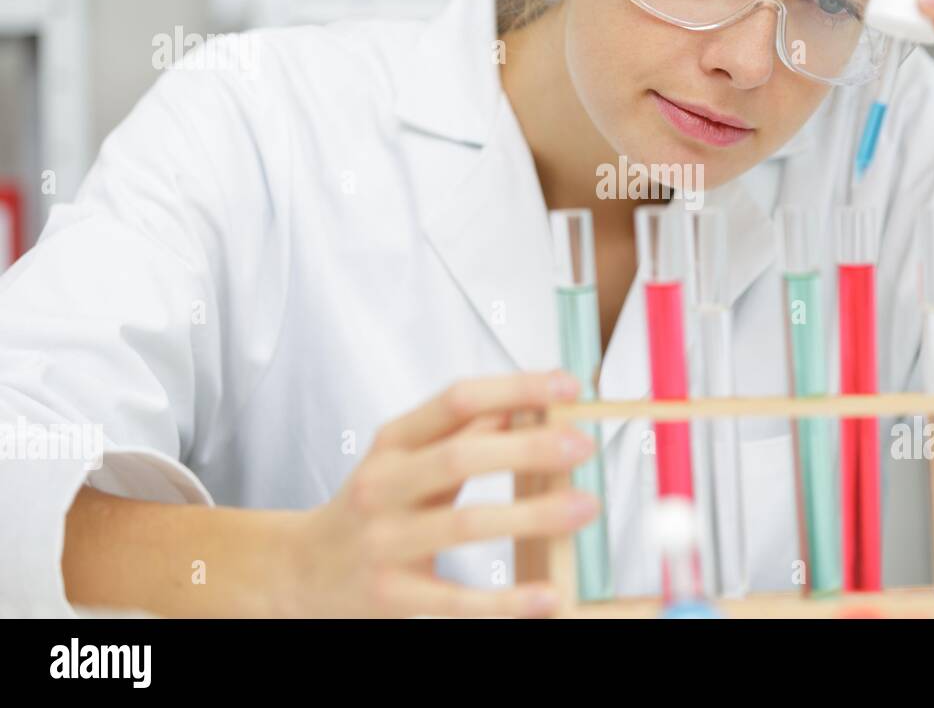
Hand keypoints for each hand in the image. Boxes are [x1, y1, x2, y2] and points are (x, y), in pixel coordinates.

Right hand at [281, 371, 598, 616]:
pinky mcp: (392, 596)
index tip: (568, 383)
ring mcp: (384, 543)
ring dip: (532, 514)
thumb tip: (527, 404)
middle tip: (582, 446)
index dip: (516, 387)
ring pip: (464, 524)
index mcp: (392, 443)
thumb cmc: (370, 507)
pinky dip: (506, 600)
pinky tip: (549, 594)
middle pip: (460, 457)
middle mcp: (382, 486)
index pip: (457, 400)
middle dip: (528, 448)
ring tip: (584, 507)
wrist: (297, 571)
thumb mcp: (405, 459)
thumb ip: (460, 433)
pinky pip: (457, 600)